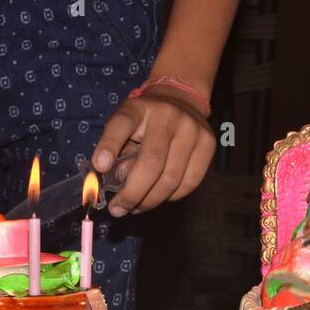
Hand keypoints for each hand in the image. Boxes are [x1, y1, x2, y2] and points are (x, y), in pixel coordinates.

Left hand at [92, 91, 215, 215]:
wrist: (181, 100)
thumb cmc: (145, 121)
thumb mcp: (124, 127)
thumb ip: (117, 151)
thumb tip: (119, 184)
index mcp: (138, 109)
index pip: (122, 124)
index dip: (109, 146)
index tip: (100, 166)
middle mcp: (167, 116)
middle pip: (151, 165)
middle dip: (132, 195)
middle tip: (118, 210)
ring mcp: (192, 129)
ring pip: (171, 180)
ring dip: (150, 201)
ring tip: (136, 207)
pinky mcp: (208, 144)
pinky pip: (189, 183)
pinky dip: (171, 196)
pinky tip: (159, 196)